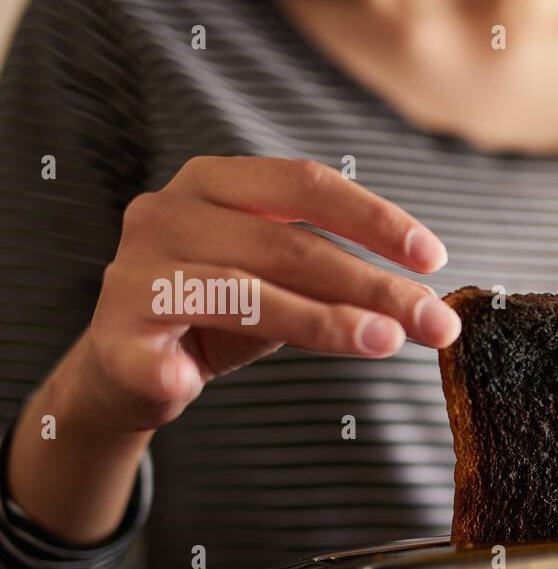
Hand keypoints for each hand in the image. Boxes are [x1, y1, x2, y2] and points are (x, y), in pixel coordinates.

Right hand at [81, 155, 457, 431]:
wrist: (129, 365)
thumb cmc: (219, 313)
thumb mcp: (284, 283)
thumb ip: (339, 280)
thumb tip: (426, 306)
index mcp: (215, 184)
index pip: (304, 185)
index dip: (373, 218)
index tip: (433, 258)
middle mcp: (169, 214)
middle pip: (287, 245)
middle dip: (372, 285)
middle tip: (433, 321)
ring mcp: (135, 275)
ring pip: (239, 293)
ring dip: (319, 320)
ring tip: (382, 343)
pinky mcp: (113, 338)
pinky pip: (147, 356)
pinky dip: (169, 370)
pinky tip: (187, 384)